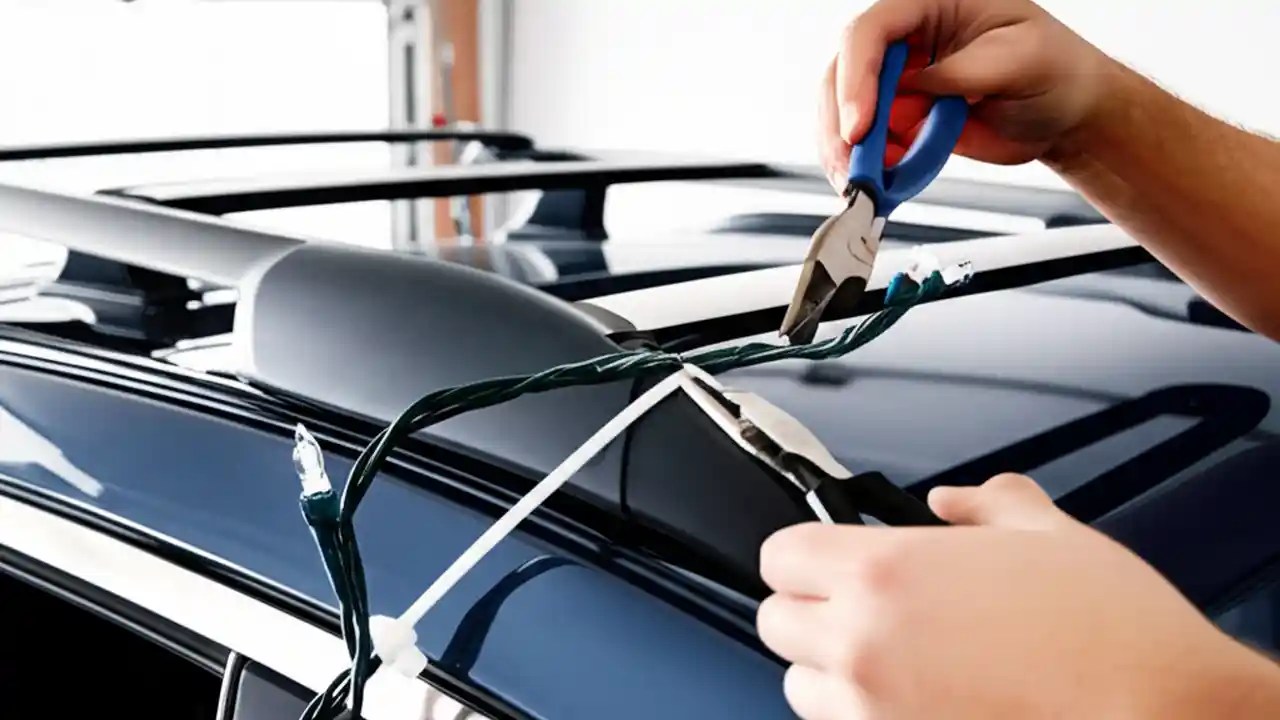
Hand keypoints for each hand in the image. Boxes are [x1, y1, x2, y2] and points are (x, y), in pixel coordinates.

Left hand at [757, 474, 1279, 718]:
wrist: (1159, 711)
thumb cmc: (1109, 630)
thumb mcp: (1046, 534)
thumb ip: (985, 504)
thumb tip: (953, 500)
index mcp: (886, 571)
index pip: (779, 554)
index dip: (805, 551)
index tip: (828, 556)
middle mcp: (863, 641)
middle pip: (775, 621)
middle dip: (810, 608)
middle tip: (859, 604)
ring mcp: (873, 707)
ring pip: (800, 686)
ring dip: (829, 668)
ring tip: (889, 657)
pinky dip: (860, 712)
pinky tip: (913, 696)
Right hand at [820, 0, 1116, 189]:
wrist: (1065, 113)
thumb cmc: (1055, 69)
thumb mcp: (1020, 59)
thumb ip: (963, 71)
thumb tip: (913, 88)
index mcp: (931, 4)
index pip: (871, 30)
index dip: (856, 77)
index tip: (860, 126)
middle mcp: (907, 40)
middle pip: (843, 71)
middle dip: (840, 122)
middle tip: (854, 164)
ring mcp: (900, 81)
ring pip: (844, 109)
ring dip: (846, 150)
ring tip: (864, 182)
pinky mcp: (901, 117)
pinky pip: (867, 141)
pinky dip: (866, 166)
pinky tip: (880, 183)